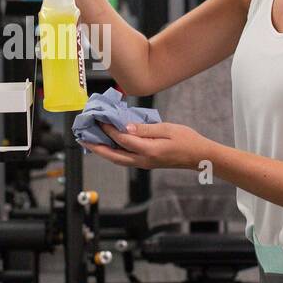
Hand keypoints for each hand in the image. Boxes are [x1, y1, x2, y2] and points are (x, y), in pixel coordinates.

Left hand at [83, 121, 214, 170]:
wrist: (200, 157)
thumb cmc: (187, 140)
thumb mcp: (168, 128)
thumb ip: (145, 129)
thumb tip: (126, 127)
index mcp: (149, 150)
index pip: (123, 139)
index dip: (109, 129)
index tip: (99, 119)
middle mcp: (143, 160)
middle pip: (113, 155)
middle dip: (96, 147)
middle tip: (82, 138)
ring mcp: (144, 163)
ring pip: (117, 159)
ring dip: (102, 151)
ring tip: (90, 141)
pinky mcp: (145, 163)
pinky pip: (124, 159)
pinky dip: (113, 152)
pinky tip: (108, 144)